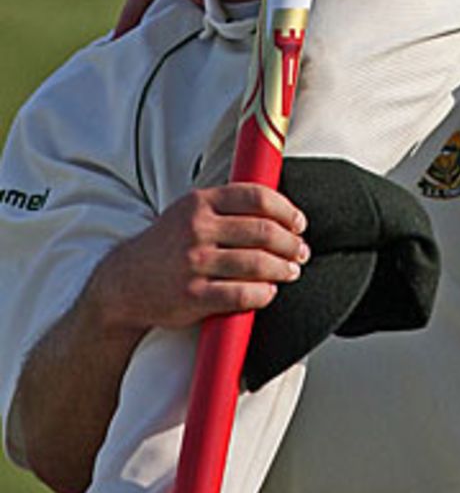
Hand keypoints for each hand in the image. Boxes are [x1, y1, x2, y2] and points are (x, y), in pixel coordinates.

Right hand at [88, 184, 309, 335]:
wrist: (125, 282)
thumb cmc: (166, 244)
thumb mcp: (188, 211)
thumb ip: (225, 204)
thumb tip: (276, 205)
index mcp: (200, 202)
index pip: (256, 197)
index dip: (286, 210)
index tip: (299, 222)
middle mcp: (197, 229)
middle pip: (263, 231)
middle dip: (291, 242)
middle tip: (301, 251)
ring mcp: (194, 263)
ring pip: (256, 263)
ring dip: (283, 268)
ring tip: (291, 271)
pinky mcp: (192, 295)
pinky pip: (241, 294)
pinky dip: (263, 293)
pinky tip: (268, 292)